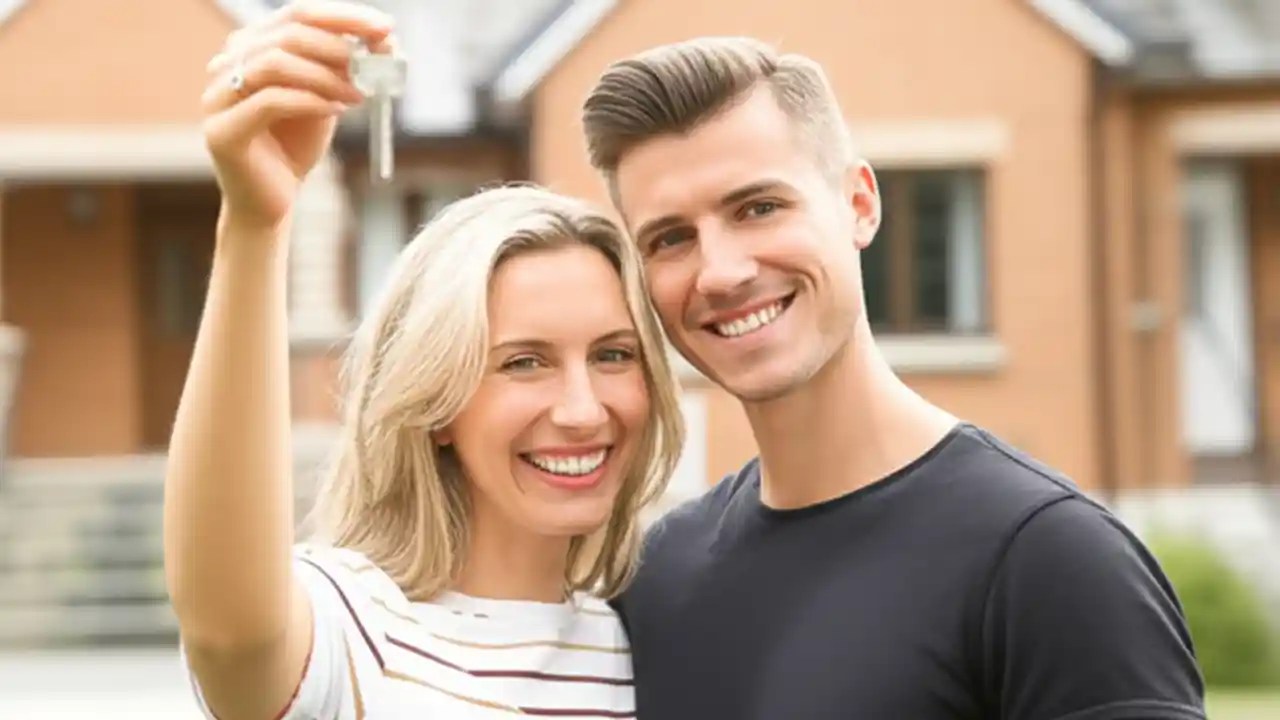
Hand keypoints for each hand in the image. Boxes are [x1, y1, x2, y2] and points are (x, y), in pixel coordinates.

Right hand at [201, 0, 394, 229]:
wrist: (271, 202)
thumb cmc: (295, 146)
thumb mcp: (326, 99)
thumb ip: (345, 71)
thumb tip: (387, 41)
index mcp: (251, 46)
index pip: (298, 13)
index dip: (344, 17)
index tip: (387, 27)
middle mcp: (227, 63)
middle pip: (287, 32)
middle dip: (339, 45)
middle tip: (375, 61)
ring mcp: (218, 96)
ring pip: (274, 62)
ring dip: (326, 74)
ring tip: (359, 93)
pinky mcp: (222, 131)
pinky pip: (269, 101)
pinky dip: (310, 101)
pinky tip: (337, 110)